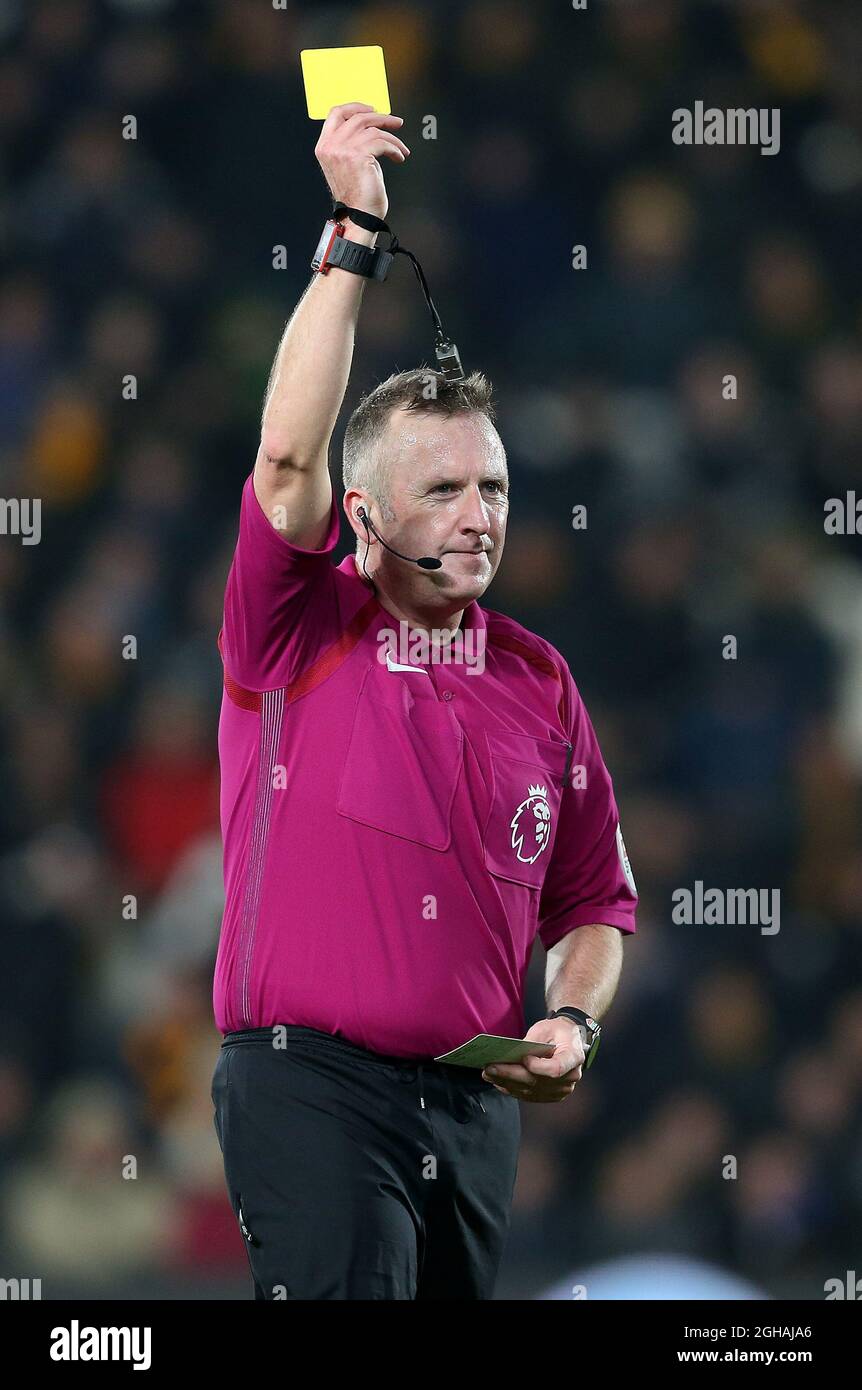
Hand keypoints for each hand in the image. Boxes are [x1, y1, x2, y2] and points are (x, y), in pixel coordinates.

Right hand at [315, 103, 409, 222]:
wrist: (359, 217)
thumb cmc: (357, 196)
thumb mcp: (349, 163)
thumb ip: (353, 142)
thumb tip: (372, 126)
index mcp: (325, 146)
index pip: (337, 113)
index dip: (356, 107)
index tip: (372, 110)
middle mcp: (331, 146)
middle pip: (358, 117)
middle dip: (381, 118)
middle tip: (396, 123)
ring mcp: (343, 150)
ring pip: (373, 129)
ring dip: (392, 137)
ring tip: (400, 148)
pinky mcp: (359, 156)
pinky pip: (382, 143)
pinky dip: (395, 149)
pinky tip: (399, 156)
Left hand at [481, 1018, 584, 1102]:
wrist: (568, 1040)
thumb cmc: (557, 1031)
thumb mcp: (546, 1028)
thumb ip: (532, 1041)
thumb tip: (512, 1054)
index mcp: (574, 1057)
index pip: (556, 1069)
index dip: (538, 1067)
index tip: (524, 1058)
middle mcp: (570, 1077)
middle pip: (537, 1081)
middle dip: (511, 1074)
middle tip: (490, 1068)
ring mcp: (561, 1089)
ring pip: (530, 1090)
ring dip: (507, 1083)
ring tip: (488, 1074)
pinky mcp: (551, 1095)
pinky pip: (529, 1095)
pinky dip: (512, 1089)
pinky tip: (497, 1081)